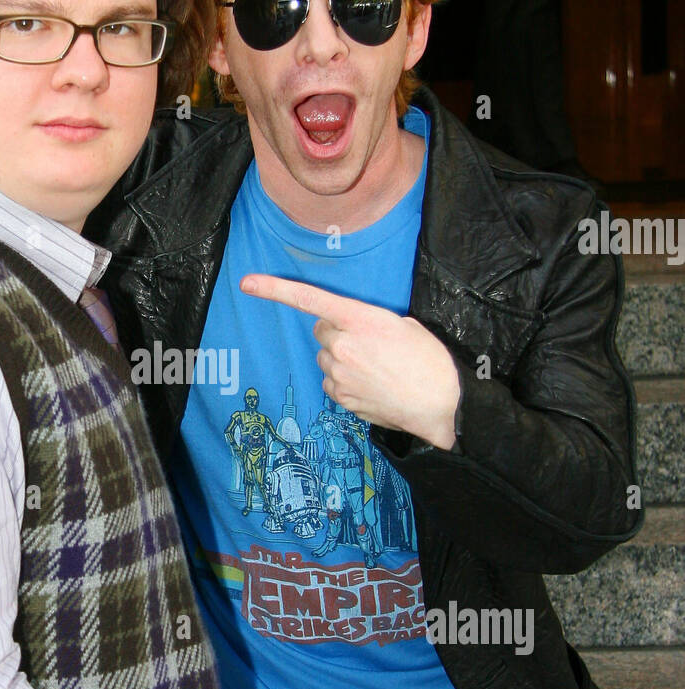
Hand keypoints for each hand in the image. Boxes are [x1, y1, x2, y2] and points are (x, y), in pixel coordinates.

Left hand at [239, 274, 460, 450]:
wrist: (440, 405)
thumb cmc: (429, 362)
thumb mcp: (404, 326)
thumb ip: (368, 322)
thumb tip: (351, 330)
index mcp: (360, 319)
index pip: (310, 299)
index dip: (275, 289)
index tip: (248, 283)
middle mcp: (342, 345)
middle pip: (321, 330)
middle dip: (336, 332)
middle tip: (367, 343)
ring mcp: (338, 374)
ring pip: (326, 358)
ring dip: (342, 359)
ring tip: (376, 368)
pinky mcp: (340, 397)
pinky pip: (332, 381)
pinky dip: (346, 381)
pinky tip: (372, 385)